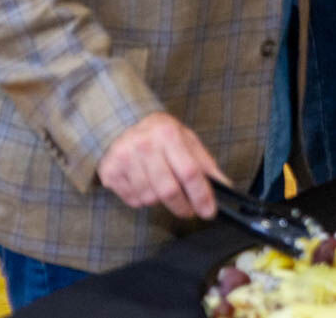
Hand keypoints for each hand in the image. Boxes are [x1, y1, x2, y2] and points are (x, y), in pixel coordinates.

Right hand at [96, 112, 227, 218]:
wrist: (120, 123)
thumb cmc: (159, 134)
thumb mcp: (186, 139)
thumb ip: (205, 163)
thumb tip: (226, 187)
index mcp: (168, 134)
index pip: (190, 172)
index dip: (201, 196)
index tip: (209, 211)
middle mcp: (145, 145)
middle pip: (169, 190)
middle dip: (182, 207)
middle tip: (189, 211)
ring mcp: (124, 158)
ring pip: (149, 198)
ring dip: (159, 201)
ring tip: (160, 186)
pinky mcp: (109, 172)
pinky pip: (133, 200)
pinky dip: (142, 199)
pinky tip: (143, 183)